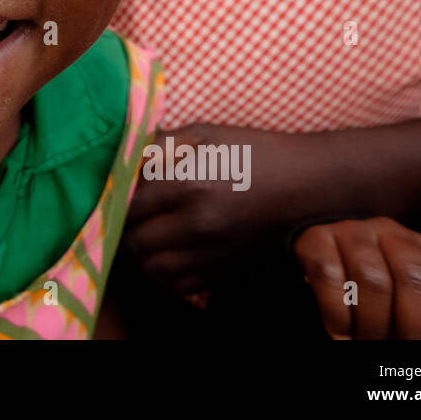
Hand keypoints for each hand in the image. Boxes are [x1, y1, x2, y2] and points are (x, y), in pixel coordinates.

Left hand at [123, 124, 326, 293]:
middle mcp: (199, 224)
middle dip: (124, 227)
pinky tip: (168, 251)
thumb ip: (157, 146)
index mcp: (190, 183)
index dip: (115, 198)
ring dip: (141, 253)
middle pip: (135, 240)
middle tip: (128, 213)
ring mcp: (214, 253)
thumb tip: (119, 158)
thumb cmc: (252, 151)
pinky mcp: (226, 271)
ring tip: (146, 233)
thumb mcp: (203, 134)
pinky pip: (178, 285)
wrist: (305, 184)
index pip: (128, 203)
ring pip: (151, 269)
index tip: (115, 191)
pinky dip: (164, 273)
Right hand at [294, 217, 420, 338]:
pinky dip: (336, 313)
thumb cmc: (385, 291)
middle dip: (412, 332)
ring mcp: (355, 233)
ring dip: (370, 327)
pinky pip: (329, 275)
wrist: (328, 255)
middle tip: (399, 355)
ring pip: (372, 281)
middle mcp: (397, 234)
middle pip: (418, 283)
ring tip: (365, 345)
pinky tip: (339, 332)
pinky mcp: (317, 238)